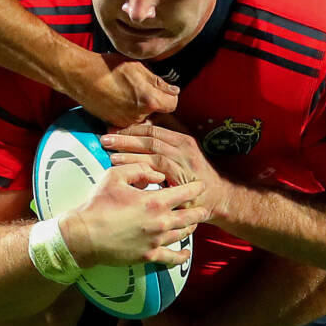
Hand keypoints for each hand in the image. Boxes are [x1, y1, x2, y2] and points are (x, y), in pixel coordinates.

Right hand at [58, 163, 208, 268]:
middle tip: (205, 207)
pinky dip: (182, 256)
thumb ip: (139, 170)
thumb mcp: (115, 176)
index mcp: (155, 201)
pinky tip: (186, 253)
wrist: (83, 235)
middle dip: (200, 210)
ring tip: (194, 223)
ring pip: (183, 234)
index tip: (200, 185)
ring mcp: (156, 241)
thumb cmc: (98, 204)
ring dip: (191, 227)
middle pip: (190, 216)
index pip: (185, 193)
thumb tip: (158, 174)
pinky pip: (172, 258)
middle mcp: (160, 222)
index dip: (196, 188)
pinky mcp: (148, 255)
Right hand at [67, 52, 178, 125]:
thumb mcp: (139, 68)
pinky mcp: (115, 124)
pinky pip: (129, 121)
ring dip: (141, 109)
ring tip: (129, 94)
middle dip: (155, 103)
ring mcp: (127, 121)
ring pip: (144, 118)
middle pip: (158, 113)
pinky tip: (121, 101)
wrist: (81, 76)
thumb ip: (159, 82)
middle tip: (144, 90)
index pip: (173, 104)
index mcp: (150, 100)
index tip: (163, 90)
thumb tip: (174, 90)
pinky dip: (128, 113)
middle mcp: (140, 115)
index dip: (169, 95)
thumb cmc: (109, 68)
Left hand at [102, 122, 235, 222]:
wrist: (220, 198)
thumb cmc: (198, 181)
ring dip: (128, 148)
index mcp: (183, 139)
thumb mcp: (184, 161)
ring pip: (152, 148)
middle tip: (105, 136)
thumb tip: (141, 143)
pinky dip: (137, 162)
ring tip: (109, 149)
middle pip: (150, 136)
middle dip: (126, 135)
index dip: (132, 127)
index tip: (113, 128)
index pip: (153, 128)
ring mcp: (184, 160)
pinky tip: (121, 163)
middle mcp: (184, 146)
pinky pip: (157, 165)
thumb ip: (166, 151)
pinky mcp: (183, 175)